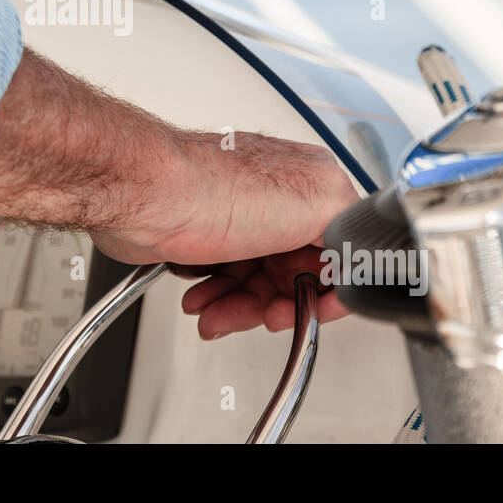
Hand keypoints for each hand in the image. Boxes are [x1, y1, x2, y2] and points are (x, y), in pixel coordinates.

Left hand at [89, 131, 357, 338]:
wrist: (141, 194)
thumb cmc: (208, 187)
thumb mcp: (313, 204)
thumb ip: (352, 230)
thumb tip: (362, 258)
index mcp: (314, 185)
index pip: (341, 251)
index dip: (326, 289)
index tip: (311, 311)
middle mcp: (280, 197)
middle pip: (297, 271)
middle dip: (277, 302)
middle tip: (261, 317)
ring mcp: (242, 214)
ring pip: (259, 279)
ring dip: (240, 305)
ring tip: (217, 313)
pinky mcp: (207, 233)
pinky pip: (225, 277)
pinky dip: (216, 295)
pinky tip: (202, 298)